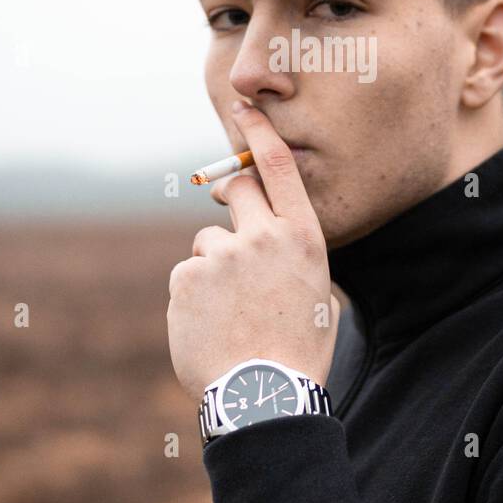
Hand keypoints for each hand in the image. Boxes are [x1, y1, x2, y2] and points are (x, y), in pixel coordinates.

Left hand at [167, 102, 339, 403]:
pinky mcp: (187, 278)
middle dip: (229, 196)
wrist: (264, 396)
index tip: (245, 106)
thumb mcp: (315, 292)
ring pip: (207, 244)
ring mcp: (221, 256)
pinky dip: (195, 297)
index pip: (279, 168)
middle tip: (231, 227)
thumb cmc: (298, 349)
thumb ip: (291, 254)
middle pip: (235, 190)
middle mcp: (262, 237)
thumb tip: (268, 236)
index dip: (259, 133)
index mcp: (303, 238)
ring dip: (213, 268)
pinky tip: (211, 326)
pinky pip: (188, 275)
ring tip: (230, 314)